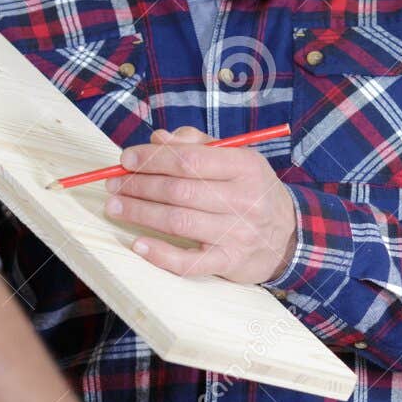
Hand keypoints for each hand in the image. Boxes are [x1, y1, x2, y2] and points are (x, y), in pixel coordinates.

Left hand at [104, 126, 297, 281]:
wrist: (288, 236)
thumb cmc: (253, 191)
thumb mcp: (237, 159)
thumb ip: (197, 145)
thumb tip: (158, 139)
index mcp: (245, 166)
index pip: (189, 159)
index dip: (152, 159)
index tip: (126, 159)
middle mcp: (244, 199)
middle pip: (179, 190)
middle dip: (139, 186)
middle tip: (113, 184)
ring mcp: (237, 234)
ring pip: (178, 222)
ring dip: (140, 213)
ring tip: (115, 207)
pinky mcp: (230, 262)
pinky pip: (190, 262)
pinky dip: (160, 255)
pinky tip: (138, 244)